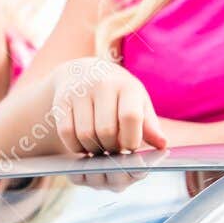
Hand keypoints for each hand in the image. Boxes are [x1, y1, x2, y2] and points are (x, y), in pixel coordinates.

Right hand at [51, 58, 168, 155]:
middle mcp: (102, 84)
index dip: (131, 140)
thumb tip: (162, 145)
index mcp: (127, 86)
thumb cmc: (119, 94)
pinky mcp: (61, 100)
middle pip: (106, 131)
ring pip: (85, 135)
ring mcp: (79, 91)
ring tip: (100, 148)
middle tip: (113, 149)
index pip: (130, 117)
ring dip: (93, 150)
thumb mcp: (138, 103)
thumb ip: (149, 125)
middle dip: (111, 148)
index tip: (130, 147)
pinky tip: (83, 145)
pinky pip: (66, 133)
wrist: (84, 72)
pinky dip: (75, 146)